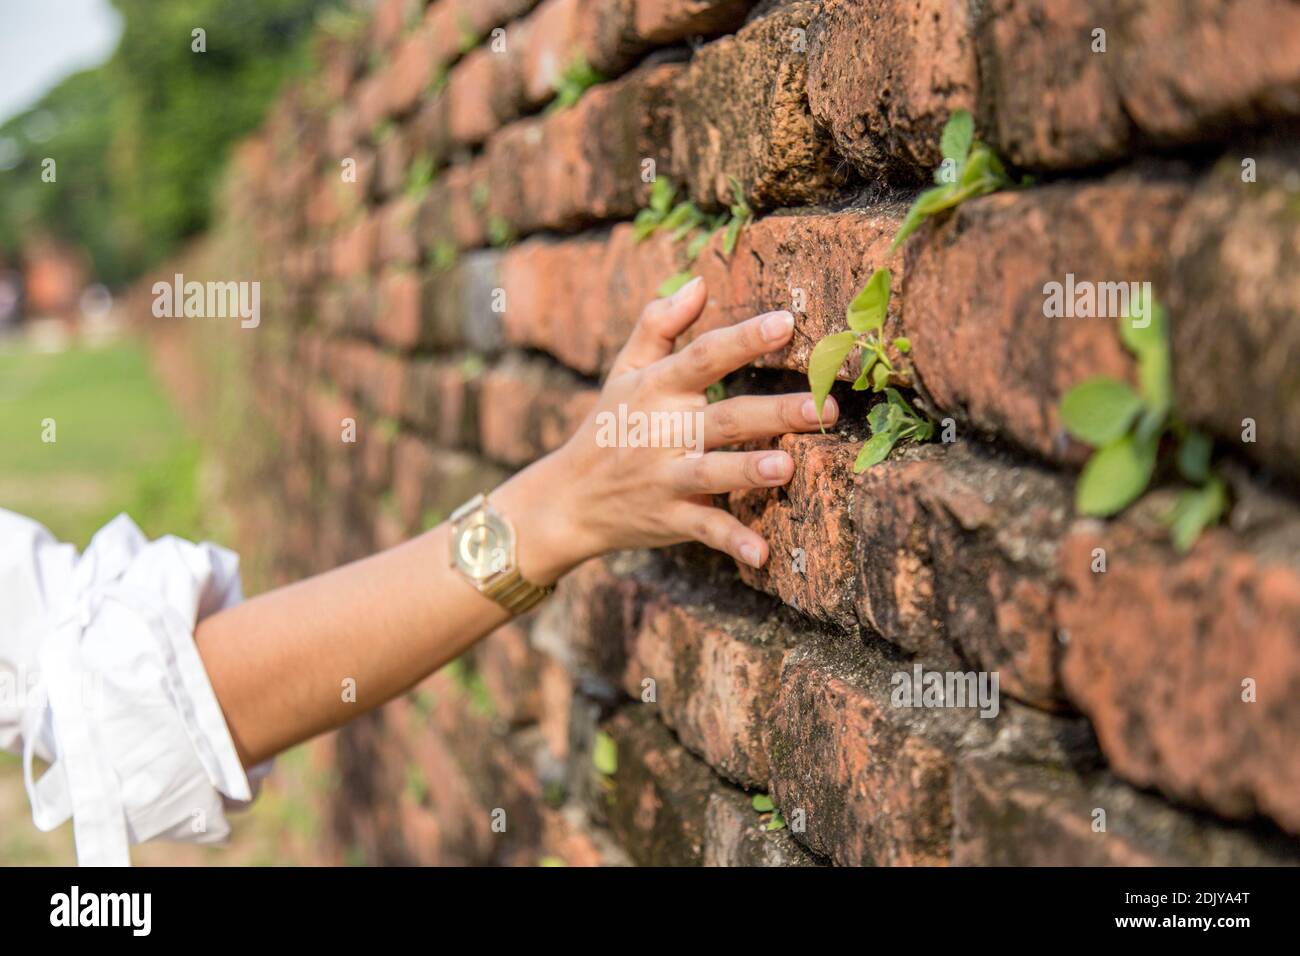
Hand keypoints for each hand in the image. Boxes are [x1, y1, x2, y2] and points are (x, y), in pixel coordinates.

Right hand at [495, 276, 838, 583]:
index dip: (744, 339)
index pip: (703, 357)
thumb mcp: (625, 371)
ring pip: (713, 473)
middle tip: (826, 408)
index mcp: (657, 388)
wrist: (569, 499)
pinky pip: (704, 530)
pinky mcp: (670, 519)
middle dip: (774, 412)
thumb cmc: (609, 426)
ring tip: (787, 466)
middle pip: (724, 418)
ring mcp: (666, 478)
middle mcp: (663, 432)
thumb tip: (699, 282)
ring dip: (748, 471)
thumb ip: (658, 323)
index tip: (786, 322)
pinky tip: (762, 554)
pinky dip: (731, 543)